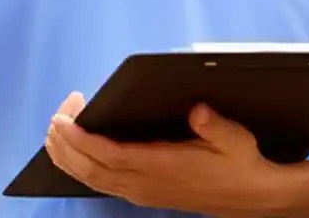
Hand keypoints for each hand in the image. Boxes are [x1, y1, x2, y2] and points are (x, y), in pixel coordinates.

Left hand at [45, 92, 286, 215]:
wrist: (253, 197)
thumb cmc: (240, 163)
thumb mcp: (234, 140)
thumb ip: (214, 126)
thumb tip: (198, 111)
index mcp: (161, 167)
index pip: (108, 155)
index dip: (79, 138)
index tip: (62, 118)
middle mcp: (144, 183)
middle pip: (88, 168)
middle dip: (64, 142)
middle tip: (58, 114)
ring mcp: (140, 192)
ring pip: (89, 179)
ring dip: (66, 155)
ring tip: (54, 129)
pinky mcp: (141, 194)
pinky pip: (99, 183)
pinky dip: (78, 165)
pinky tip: (71, 149)